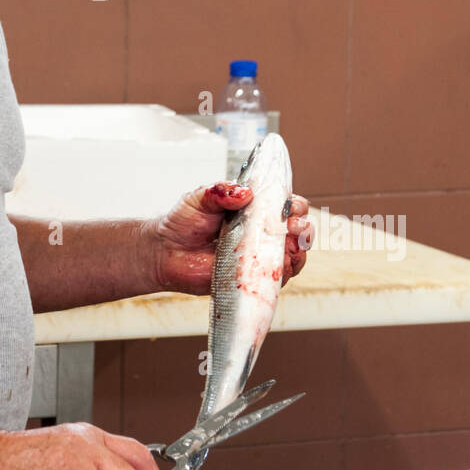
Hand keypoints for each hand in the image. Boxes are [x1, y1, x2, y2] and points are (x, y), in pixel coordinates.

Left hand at [150, 182, 313, 294]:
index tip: (290, 206)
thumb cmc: (184, 222)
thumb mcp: (200, 197)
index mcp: (254, 209)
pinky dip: (286, 272)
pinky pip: (278, 278)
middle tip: (292, 227)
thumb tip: (244, 193)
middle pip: (299, 229)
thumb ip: (221, 192)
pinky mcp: (253, 278)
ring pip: (295, 254)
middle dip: (303, 227)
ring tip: (290, 246)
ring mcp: (260, 256)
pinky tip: (282, 265)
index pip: (286, 204)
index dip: (295, 204)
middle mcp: (262, 232)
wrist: (166, 252)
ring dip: (299, 250)